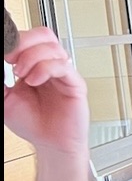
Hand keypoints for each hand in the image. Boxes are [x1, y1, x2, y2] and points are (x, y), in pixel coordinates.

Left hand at [4, 26, 89, 156]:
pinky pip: (62, 66)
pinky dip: (44, 69)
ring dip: (32, 57)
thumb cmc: (33, 124)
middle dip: (23, 43)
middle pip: (43, 35)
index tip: (4, 52)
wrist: (50, 145)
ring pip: (52, 47)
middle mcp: (50, 66)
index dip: (15, 40)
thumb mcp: (4, 98)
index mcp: (34, 65)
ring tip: (22, 75)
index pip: (28, 39)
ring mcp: (63, 74)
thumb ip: (1, 80)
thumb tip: (0, 63)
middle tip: (10, 58)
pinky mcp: (74, 84)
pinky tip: (34, 81)